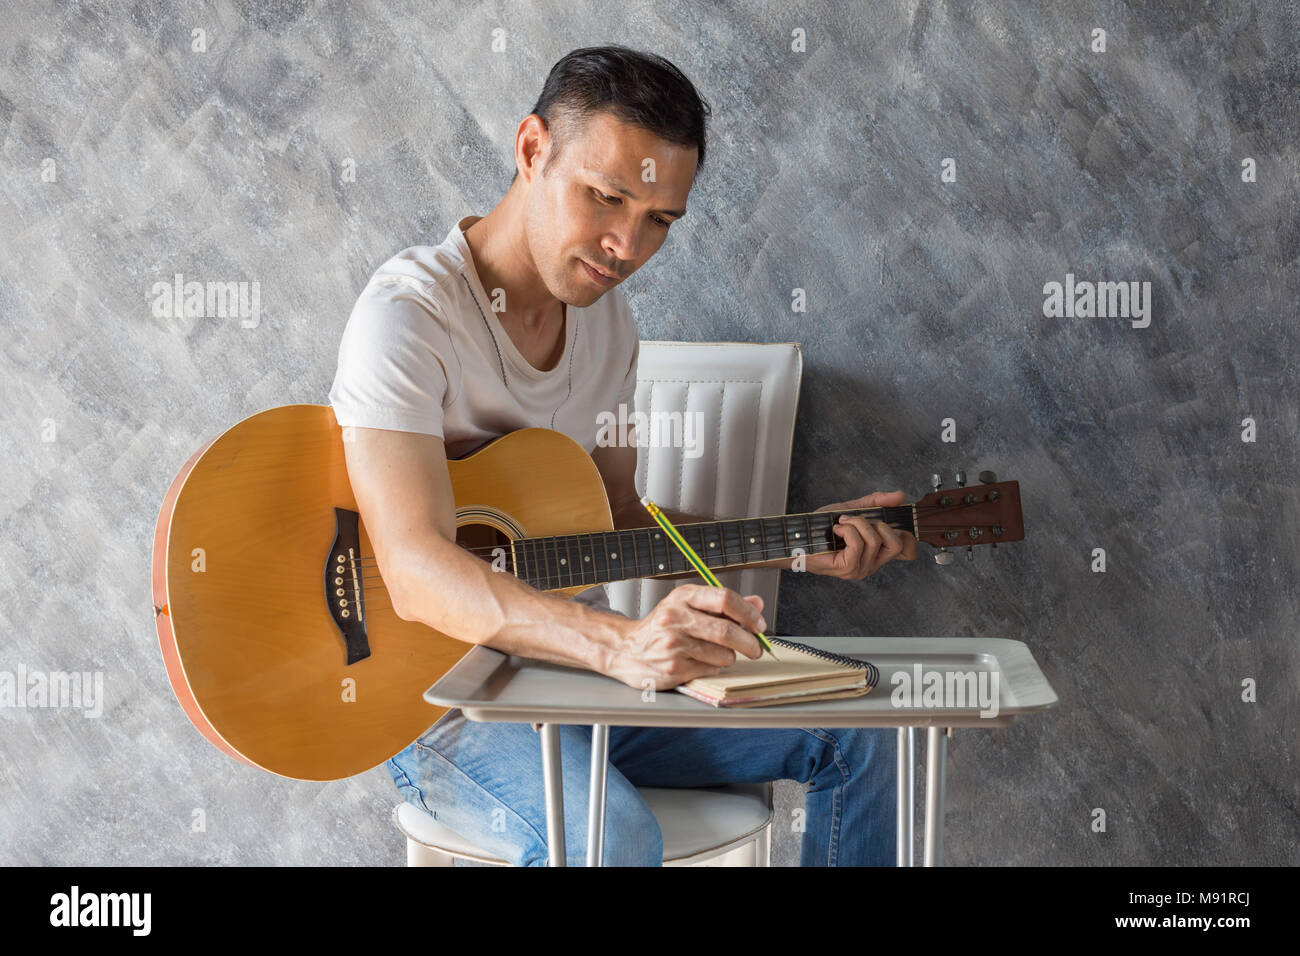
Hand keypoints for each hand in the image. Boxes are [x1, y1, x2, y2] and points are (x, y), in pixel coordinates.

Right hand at [608, 585, 766, 689]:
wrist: (626, 649)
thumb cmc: (661, 627)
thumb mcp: (688, 606)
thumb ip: (723, 605)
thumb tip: (757, 604)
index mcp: (683, 597)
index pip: (724, 598)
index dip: (748, 613)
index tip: (759, 624)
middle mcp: (676, 618)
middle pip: (727, 630)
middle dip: (750, 643)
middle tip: (756, 648)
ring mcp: (674, 644)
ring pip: (723, 655)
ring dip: (729, 657)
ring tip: (717, 653)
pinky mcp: (674, 668)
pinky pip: (711, 669)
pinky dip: (714, 667)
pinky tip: (700, 661)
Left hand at [805, 490, 917, 578]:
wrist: (798, 538)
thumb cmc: (821, 528)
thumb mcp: (852, 509)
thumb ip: (875, 502)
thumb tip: (900, 495)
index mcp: (877, 552)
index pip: (908, 550)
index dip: (907, 534)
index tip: (888, 521)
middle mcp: (872, 564)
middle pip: (897, 543)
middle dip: (878, 524)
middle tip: (857, 520)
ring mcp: (861, 569)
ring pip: (875, 541)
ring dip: (856, 524)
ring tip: (841, 523)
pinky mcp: (849, 569)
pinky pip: (858, 544)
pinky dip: (847, 530)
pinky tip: (836, 530)